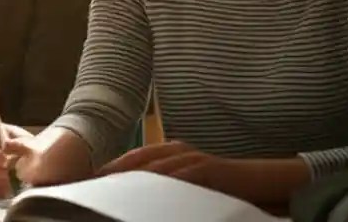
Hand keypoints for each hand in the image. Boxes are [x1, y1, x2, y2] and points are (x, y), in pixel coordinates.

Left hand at [99, 141, 238, 192]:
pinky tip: (148, 195)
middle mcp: (175, 150)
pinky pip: (180, 177)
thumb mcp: (184, 184)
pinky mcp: (207, 168)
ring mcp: (191, 157)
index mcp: (167, 152)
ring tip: (111, 191)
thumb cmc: (217, 186)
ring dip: (132, 179)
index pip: (131, 160)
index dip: (109, 170)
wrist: (259, 180)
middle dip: (113, 173)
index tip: (88, 182)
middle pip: (136, 160)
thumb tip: (133, 196)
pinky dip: (163, 185)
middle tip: (91, 185)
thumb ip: (162, 186)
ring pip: (154, 168)